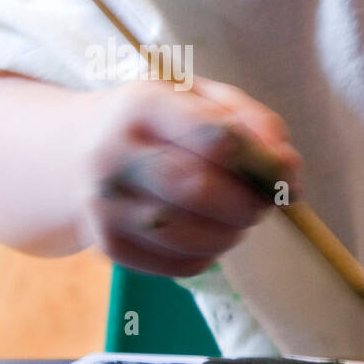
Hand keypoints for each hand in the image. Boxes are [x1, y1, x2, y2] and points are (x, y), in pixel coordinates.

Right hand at [74, 77, 301, 276]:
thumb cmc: (160, 123)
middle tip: (261, 202)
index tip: (285, 173)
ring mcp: (105, 206)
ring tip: (234, 216)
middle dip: (249, 203)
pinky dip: (211, 254)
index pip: (216, 135)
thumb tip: (287, 168)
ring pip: (194, 235)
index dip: (263, 160)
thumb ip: (255, 124)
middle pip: (201, 189)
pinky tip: (205, 231)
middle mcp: (112, 155)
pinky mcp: (110, 247)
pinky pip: (183, 264)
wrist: (76, 153)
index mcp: (142, 105)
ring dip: (234, 232)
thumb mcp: (204, 99)